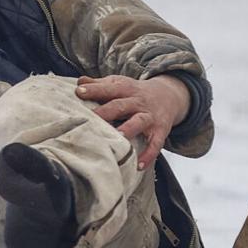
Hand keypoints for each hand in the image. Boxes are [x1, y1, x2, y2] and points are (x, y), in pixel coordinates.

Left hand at [75, 74, 189, 170]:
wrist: (169, 95)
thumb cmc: (135, 92)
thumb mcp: (119, 84)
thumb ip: (100, 84)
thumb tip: (80, 81)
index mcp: (125, 88)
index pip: (109, 88)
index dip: (94, 90)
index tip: (79, 91)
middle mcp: (138, 102)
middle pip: (121, 105)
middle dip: (106, 111)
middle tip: (91, 117)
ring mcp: (149, 117)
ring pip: (138, 122)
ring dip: (128, 129)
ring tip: (118, 137)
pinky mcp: (160, 131)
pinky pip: (155, 144)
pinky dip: (148, 155)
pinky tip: (139, 165)